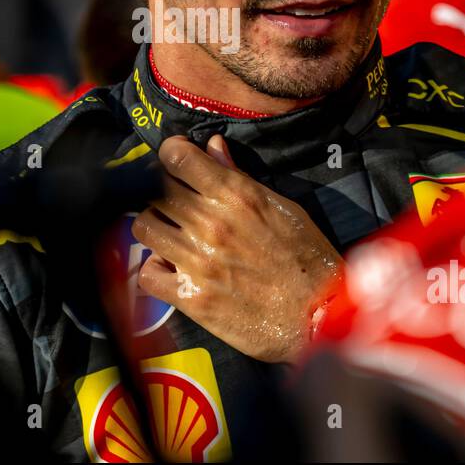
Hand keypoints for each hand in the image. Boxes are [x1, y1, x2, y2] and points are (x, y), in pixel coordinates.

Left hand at [131, 134, 342, 363]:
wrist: (320, 317)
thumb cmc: (309, 260)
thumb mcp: (283, 208)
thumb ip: (241, 177)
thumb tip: (213, 147)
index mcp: (235, 195)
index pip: (177, 158)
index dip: (170, 152)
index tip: (174, 158)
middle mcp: (210, 223)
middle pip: (155, 190)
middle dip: (161, 190)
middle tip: (174, 199)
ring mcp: (197, 261)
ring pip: (144, 227)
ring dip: (155, 226)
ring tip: (170, 233)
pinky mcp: (191, 298)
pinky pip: (148, 274)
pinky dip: (155, 269)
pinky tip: (171, 268)